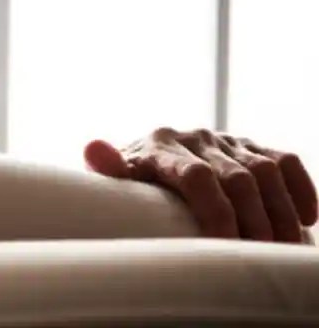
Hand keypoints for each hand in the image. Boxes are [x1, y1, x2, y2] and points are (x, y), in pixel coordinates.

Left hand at [85, 128, 317, 242]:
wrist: (143, 164)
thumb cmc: (129, 186)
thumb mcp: (115, 183)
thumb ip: (109, 169)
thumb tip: (94, 149)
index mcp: (159, 146)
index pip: (197, 176)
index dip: (216, 211)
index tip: (225, 245)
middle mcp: (194, 138)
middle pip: (236, 177)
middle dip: (252, 220)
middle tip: (261, 254)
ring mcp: (224, 140)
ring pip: (264, 169)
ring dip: (280, 211)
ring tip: (285, 247)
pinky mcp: (249, 145)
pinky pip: (284, 160)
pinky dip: (300, 187)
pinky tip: (306, 218)